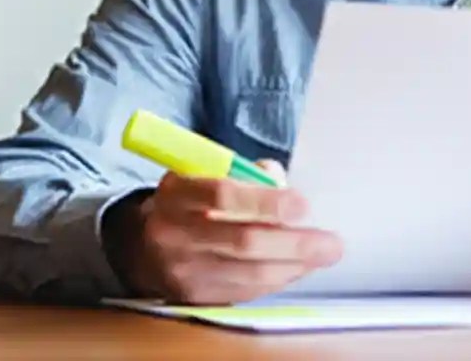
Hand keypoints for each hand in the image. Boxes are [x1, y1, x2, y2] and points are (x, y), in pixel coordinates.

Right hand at [104, 161, 342, 304]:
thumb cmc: (186, 202)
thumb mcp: (202, 174)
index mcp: (175, 193)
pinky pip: (245, 291)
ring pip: (248, 273)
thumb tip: (280, 180)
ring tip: (323, 254)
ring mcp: (182, 270)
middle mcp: (173, 233)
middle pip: (242, 241)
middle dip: (294, 243)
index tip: (302, 205)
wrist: (140, 245)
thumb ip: (242, 173)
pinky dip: (277, 280)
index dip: (266, 201)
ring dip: (294, 265)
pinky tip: (297, 268)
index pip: (222, 194)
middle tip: (330, 243)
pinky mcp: (194, 297)